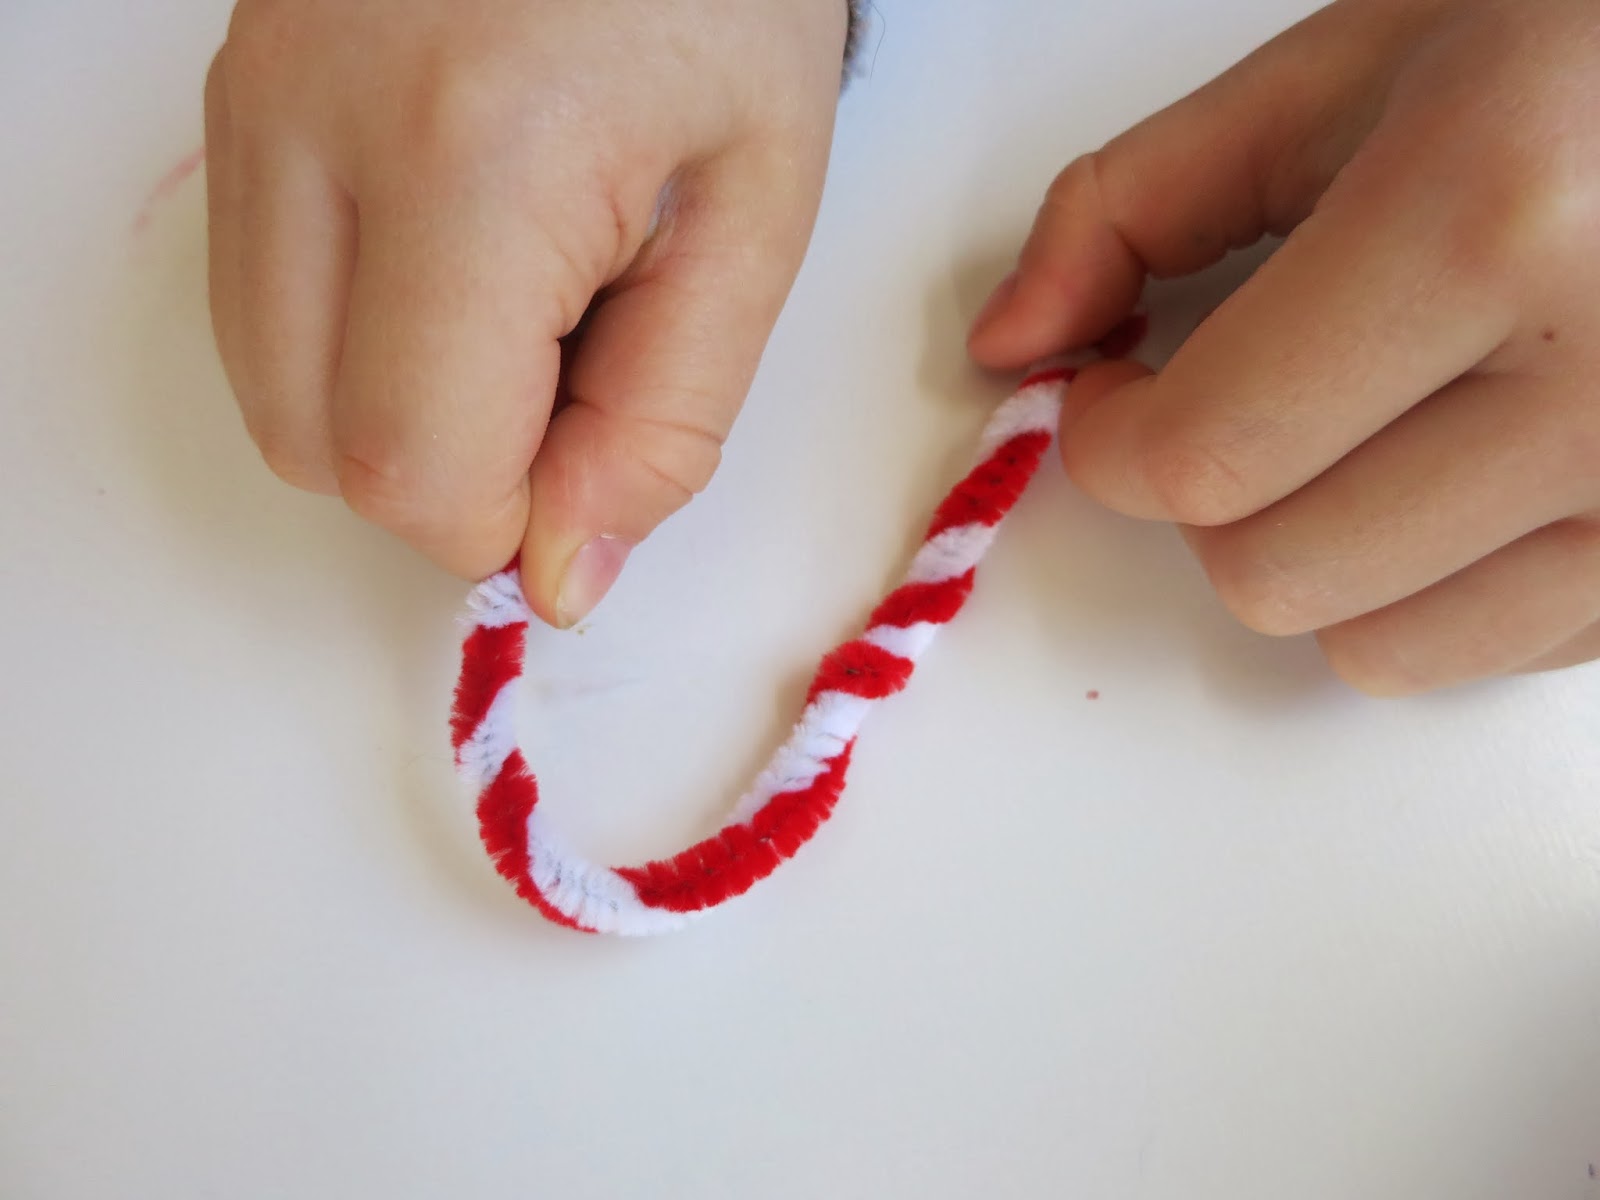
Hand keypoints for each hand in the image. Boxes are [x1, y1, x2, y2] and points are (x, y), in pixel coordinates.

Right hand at [206, 0, 846, 624]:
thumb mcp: (754, 220)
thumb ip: (666, 422)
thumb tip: (559, 574)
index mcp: (471, 157)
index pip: (413, 465)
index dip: (506, 522)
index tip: (591, 472)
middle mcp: (314, 123)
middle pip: (318, 447)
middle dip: (449, 473)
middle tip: (570, 380)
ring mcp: (250, 102)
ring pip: (273, 389)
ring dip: (397, 409)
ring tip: (521, 310)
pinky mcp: (234, 96)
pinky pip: (261, 304)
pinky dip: (355, 341)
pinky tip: (455, 269)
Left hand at [969, 0, 1599, 694]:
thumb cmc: (1571, 47)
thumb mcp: (1341, 70)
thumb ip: (1132, 205)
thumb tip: (1011, 345)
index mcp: (1487, 217)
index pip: (1203, 455)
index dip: (1112, 439)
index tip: (1120, 391)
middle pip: (1271, 572)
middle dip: (1212, 495)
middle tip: (1253, 394)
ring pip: (1373, 648)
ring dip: (1319, 553)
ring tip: (1374, 426)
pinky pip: (1491, 654)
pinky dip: (1435, 586)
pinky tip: (1469, 467)